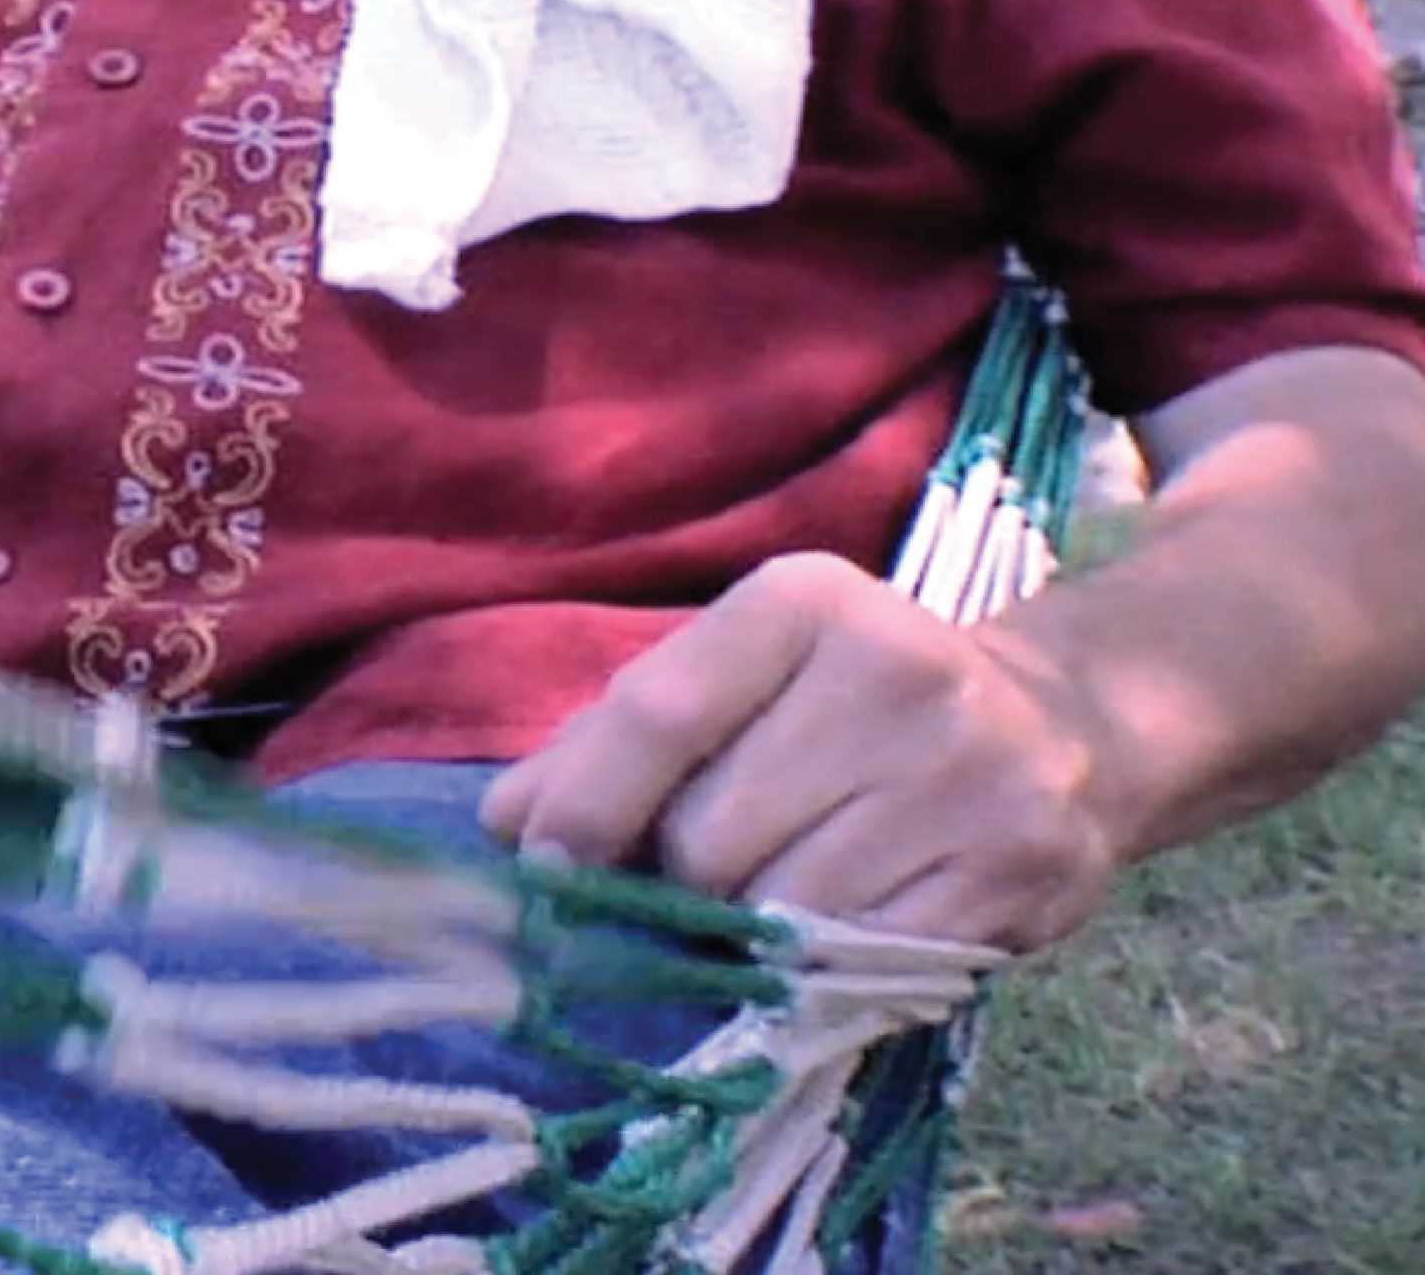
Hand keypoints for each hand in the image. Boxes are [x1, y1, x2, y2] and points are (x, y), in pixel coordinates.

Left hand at [479, 551, 1118, 952]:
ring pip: (781, 913)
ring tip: (800, 884)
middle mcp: (894, 669)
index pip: (662, 707)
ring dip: (759, 931)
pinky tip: (861, 917)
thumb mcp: (744, 681)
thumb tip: (503, 822)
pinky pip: (862, 964)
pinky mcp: (1016, 872)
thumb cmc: (856, 705)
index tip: (543, 862)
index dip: (586, 799)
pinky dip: (833, 969)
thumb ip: (618, 740)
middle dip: (688, 877)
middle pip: (710, 835)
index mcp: (805, 600)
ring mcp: (966, 774)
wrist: (1066, 729)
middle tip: (728, 863)